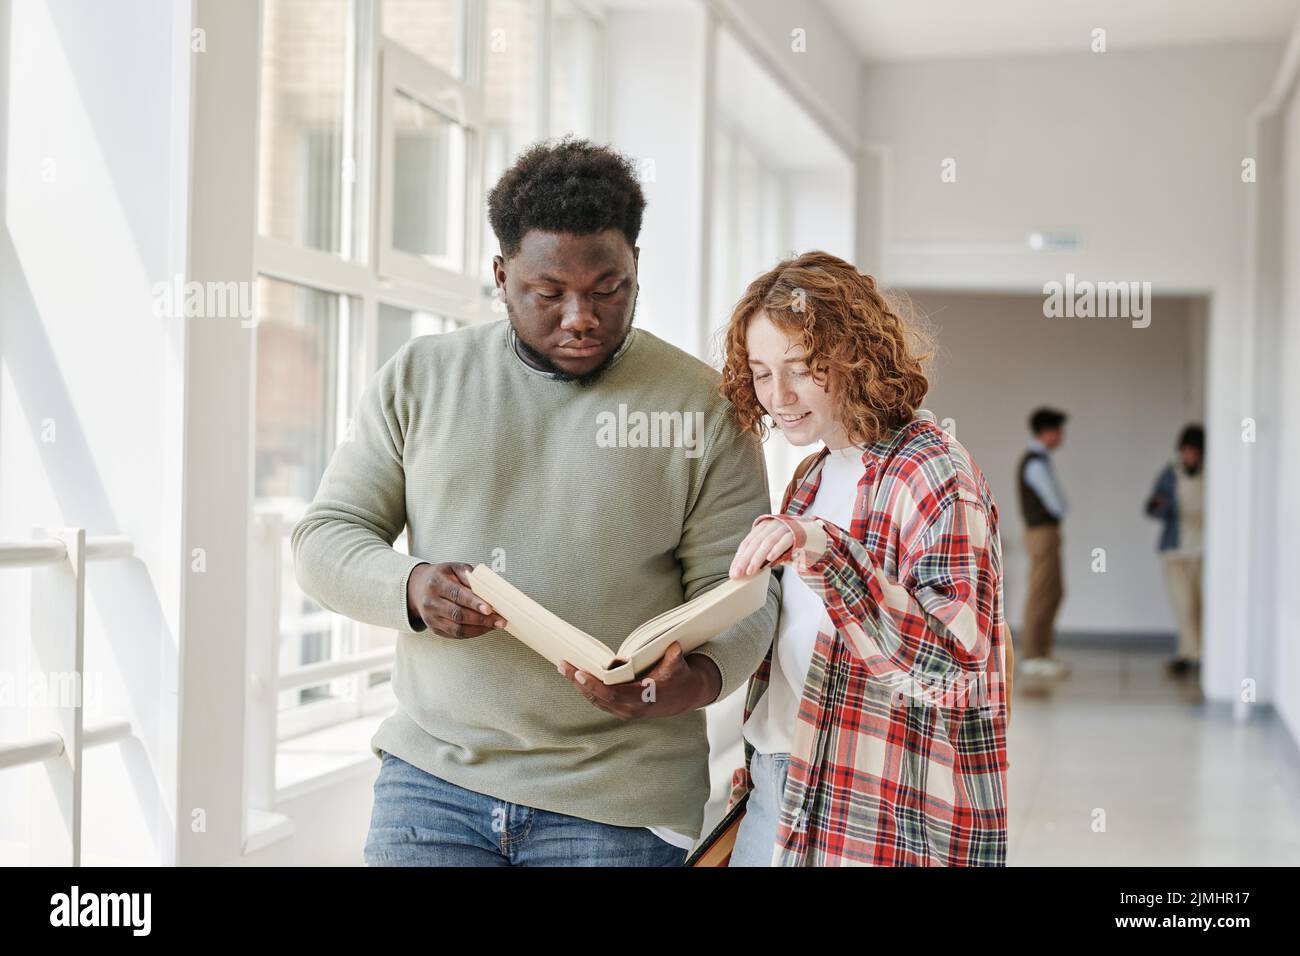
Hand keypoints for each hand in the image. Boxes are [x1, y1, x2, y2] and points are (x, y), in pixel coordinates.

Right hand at [406, 562, 506, 638]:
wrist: (418, 588)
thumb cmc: (442, 577)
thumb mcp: (453, 568)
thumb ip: (469, 575)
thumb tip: (487, 588)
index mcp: (436, 583)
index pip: (457, 595)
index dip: (474, 603)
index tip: (490, 608)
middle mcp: (430, 602)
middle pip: (458, 614)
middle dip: (482, 619)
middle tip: (500, 620)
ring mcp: (431, 618)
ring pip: (457, 628)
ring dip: (479, 629)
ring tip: (495, 625)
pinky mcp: (434, 629)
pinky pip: (455, 634)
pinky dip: (472, 633)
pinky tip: (484, 628)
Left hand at [558, 642, 720, 719]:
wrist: (685, 696)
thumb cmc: (679, 678)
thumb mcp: (678, 666)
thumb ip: (673, 657)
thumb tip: (672, 647)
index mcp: (642, 700)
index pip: (613, 694)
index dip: (595, 685)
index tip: (580, 674)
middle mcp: (630, 710)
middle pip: (598, 697)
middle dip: (578, 682)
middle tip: (563, 665)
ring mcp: (624, 712)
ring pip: (596, 700)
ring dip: (579, 686)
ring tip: (564, 668)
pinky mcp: (621, 709)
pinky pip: (600, 700)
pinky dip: (587, 689)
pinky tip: (577, 677)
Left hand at [729, 517, 795, 578]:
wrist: (813, 530)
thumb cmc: (790, 540)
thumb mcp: (772, 544)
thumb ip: (761, 553)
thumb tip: (746, 570)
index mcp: (762, 527)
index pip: (747, 542)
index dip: (739, 557)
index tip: (733, 571)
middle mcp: (771, 525)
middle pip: (754, 543)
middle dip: (744, 559)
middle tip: (737, 574)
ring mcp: (783, 527)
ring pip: (767, 542)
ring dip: (757, 558)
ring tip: (750, 571)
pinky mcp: (796, 532)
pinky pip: (784, 541)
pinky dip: (776, 549)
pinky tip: (770, 559)